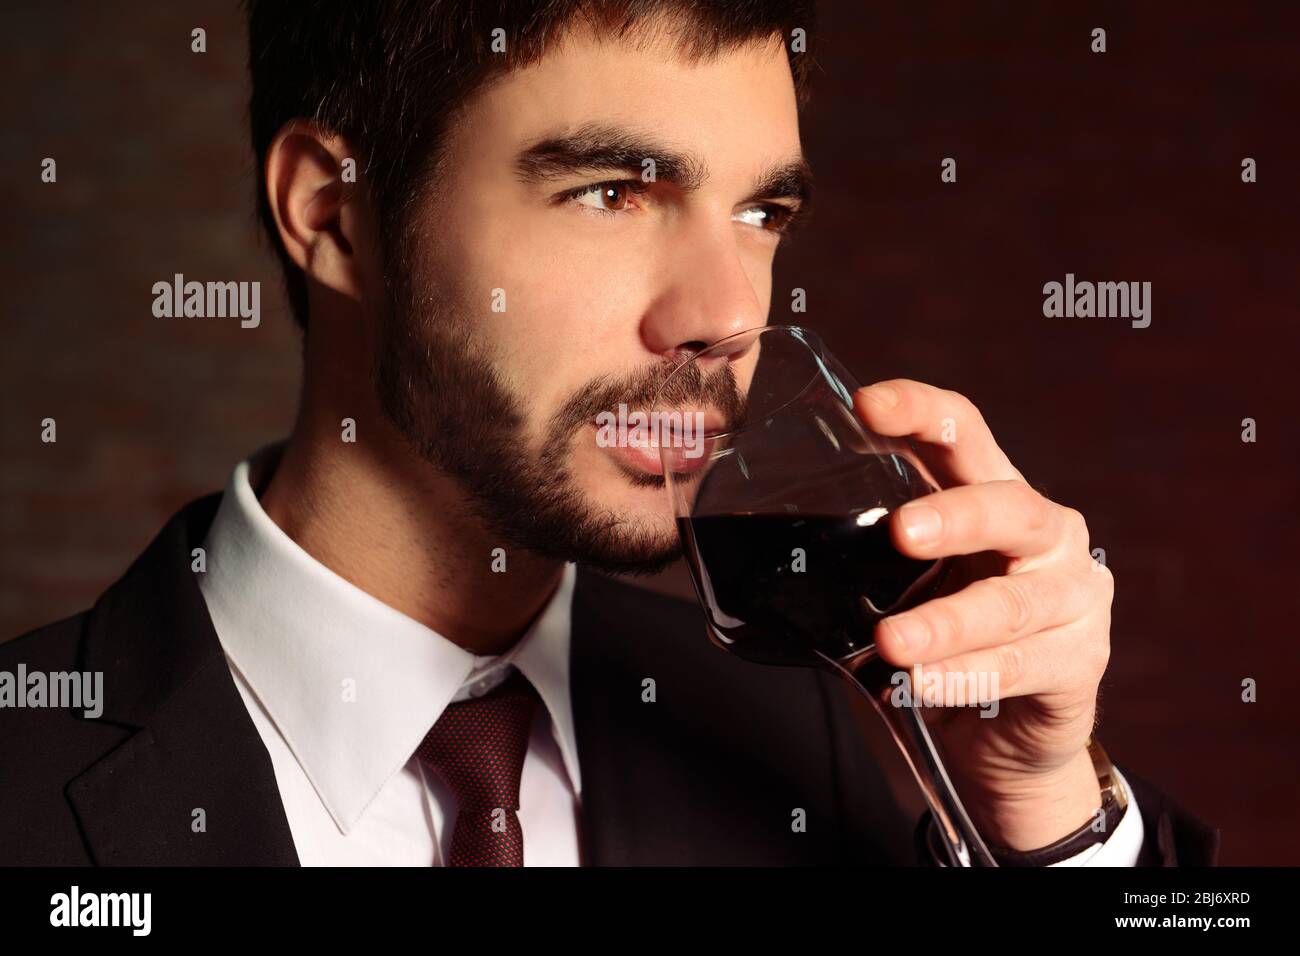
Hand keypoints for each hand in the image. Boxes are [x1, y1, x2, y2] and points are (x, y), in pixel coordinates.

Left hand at [853, 379, 1111, 850]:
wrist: (1001, 733)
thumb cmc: (941, 639)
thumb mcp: (901, 584)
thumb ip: (861, 560)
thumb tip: (766, 557)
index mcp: (992, 492)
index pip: (963, 433)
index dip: (920, 411)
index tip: (865, 406)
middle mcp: (1045, 533)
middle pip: (1007, 506)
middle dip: (954, 517)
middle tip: (901, 532)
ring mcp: (1073, 595)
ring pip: (1011, 603)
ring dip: (947, 624)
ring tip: (891, 643)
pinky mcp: (1081, 660)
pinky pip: (1022, 666)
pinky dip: (965, 677)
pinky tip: (920, 685)